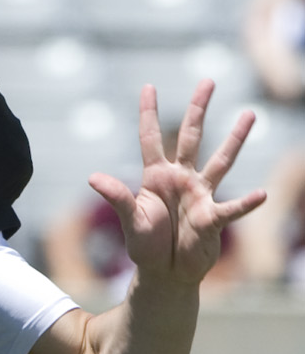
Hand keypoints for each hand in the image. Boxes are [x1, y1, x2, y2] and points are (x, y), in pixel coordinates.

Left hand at [89, 82, 265, 288]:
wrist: (164, 272)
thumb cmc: (146, 245)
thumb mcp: (130, 220)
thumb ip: (118, 197)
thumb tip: (93, 177)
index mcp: (156, 177)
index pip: (150, 139)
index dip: (148, 114)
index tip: (148, 87)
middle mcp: (181, 179)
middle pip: (191, 137)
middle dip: (198, 109)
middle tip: (208, 81)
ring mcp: (200, 195)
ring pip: (221, 161)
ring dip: (235, 139)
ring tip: (249, 115)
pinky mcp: (213, 218)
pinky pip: (231, 208)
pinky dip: (245, 203)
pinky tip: (261, 194)